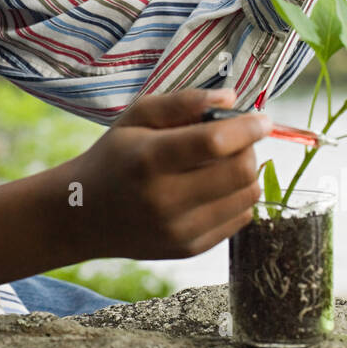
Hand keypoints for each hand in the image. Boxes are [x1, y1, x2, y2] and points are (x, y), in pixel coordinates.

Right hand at [65, 88, 268, 260]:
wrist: (83, 214)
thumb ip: (183, 102)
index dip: (247, 128)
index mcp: (149, 158)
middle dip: (249, 149)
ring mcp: (179, 230)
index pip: (215, 142)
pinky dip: (236, 198)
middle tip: (236, 140)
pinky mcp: (189, 249)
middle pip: (240, 171)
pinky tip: (213, 187)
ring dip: (246, 173)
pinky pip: (240, 219)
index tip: (262, 119)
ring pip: (247, 197)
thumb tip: (232, 99)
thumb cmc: (115, 156)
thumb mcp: (137, 117)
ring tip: (222, 163)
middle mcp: (165, 199)